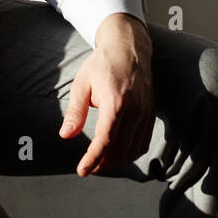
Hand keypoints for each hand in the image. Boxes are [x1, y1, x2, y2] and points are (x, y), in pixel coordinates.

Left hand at [59, 14, 155, 175]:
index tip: (82, 170)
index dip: (92, 159)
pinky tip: (118, 153)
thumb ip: (75, 111)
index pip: (105, 140)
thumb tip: (65, 135)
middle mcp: (135, 109)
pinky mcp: (151, 113)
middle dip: (103, 164)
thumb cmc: (102, 64)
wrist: (129, 47)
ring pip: (133, 150)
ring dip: (117, 161)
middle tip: (89, 167)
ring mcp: (146, 112)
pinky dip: (131, 153)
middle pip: (120, 150)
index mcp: (116, 101)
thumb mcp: (82, 84)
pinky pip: (143, 143)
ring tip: (101, 162)